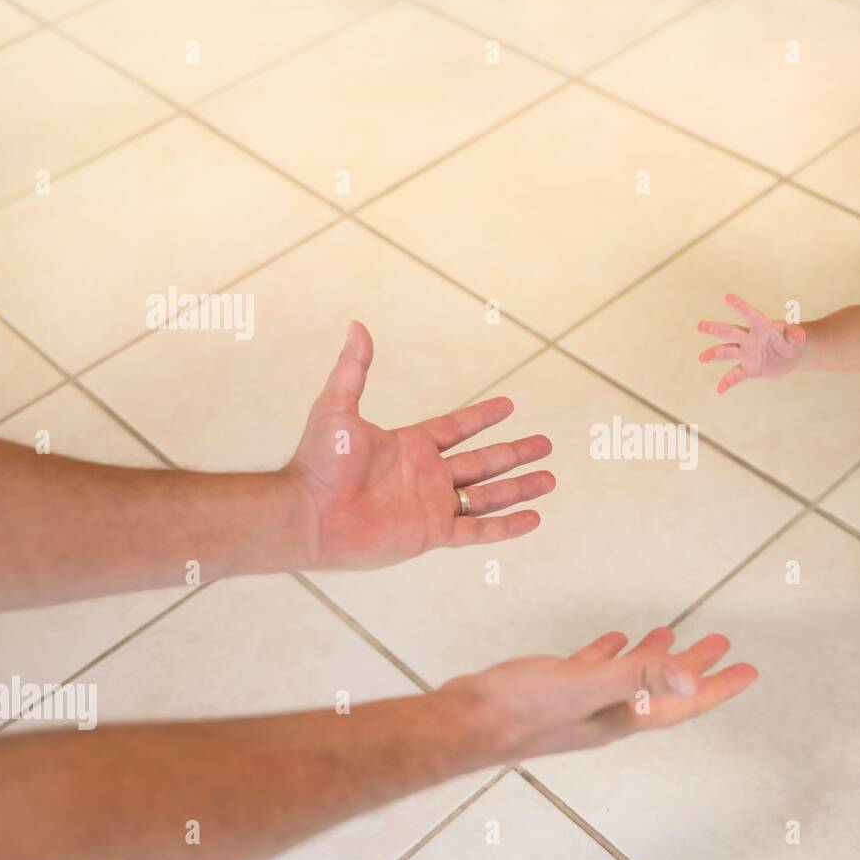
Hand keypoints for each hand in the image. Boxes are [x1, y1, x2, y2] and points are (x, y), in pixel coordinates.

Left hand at [283, 321, 554, 569]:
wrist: (308, 513)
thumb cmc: (318, 462)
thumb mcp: (336, 407)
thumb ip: (353, 369)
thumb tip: (357, 326)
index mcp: (409, 446)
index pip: (456, 428)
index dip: (483, 417)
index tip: (509, 406)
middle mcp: (426, 475)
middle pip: (483, 461)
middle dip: (515, 453)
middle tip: (545, 444)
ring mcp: (432, 505)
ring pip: (488, 495)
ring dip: (520, 487)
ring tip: (550, 479)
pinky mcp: (432, 533)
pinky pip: (479, 530)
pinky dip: (507, 526)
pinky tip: (533, 519)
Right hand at [440, 627, 757, 761]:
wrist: (466, 722)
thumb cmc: (524, 708)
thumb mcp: (588, 686)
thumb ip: (638, 676)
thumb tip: (690, 673)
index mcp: (625, 715)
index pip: (685, 700)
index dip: (719, 685)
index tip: (749, 670)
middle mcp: (609, 712)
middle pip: (664, 687)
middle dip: (694, 665)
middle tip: (720, 642)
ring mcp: (582, 702)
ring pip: (631, 676)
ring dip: (654, 657)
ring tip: (669, 635)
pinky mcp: (556, 689)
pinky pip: (594, 668)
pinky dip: (609, 653)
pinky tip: (612, 640)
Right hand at [697, 292, 806, 393]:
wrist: (791, 356)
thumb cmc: (793, 342)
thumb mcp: (797, 339)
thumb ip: (795, 336)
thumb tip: (798, 333)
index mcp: (762, 327)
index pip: (750, 315)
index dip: (740, 306)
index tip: (727, 297)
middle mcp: (750, 338)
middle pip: (731, 332)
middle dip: (716, 329)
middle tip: (700, 325)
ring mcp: (747, 353)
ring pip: (727, 351)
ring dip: (714, 353)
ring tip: (702, 357)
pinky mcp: (749, 367)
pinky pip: (736, 374)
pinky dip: (728, 381)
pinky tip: (720, 389)